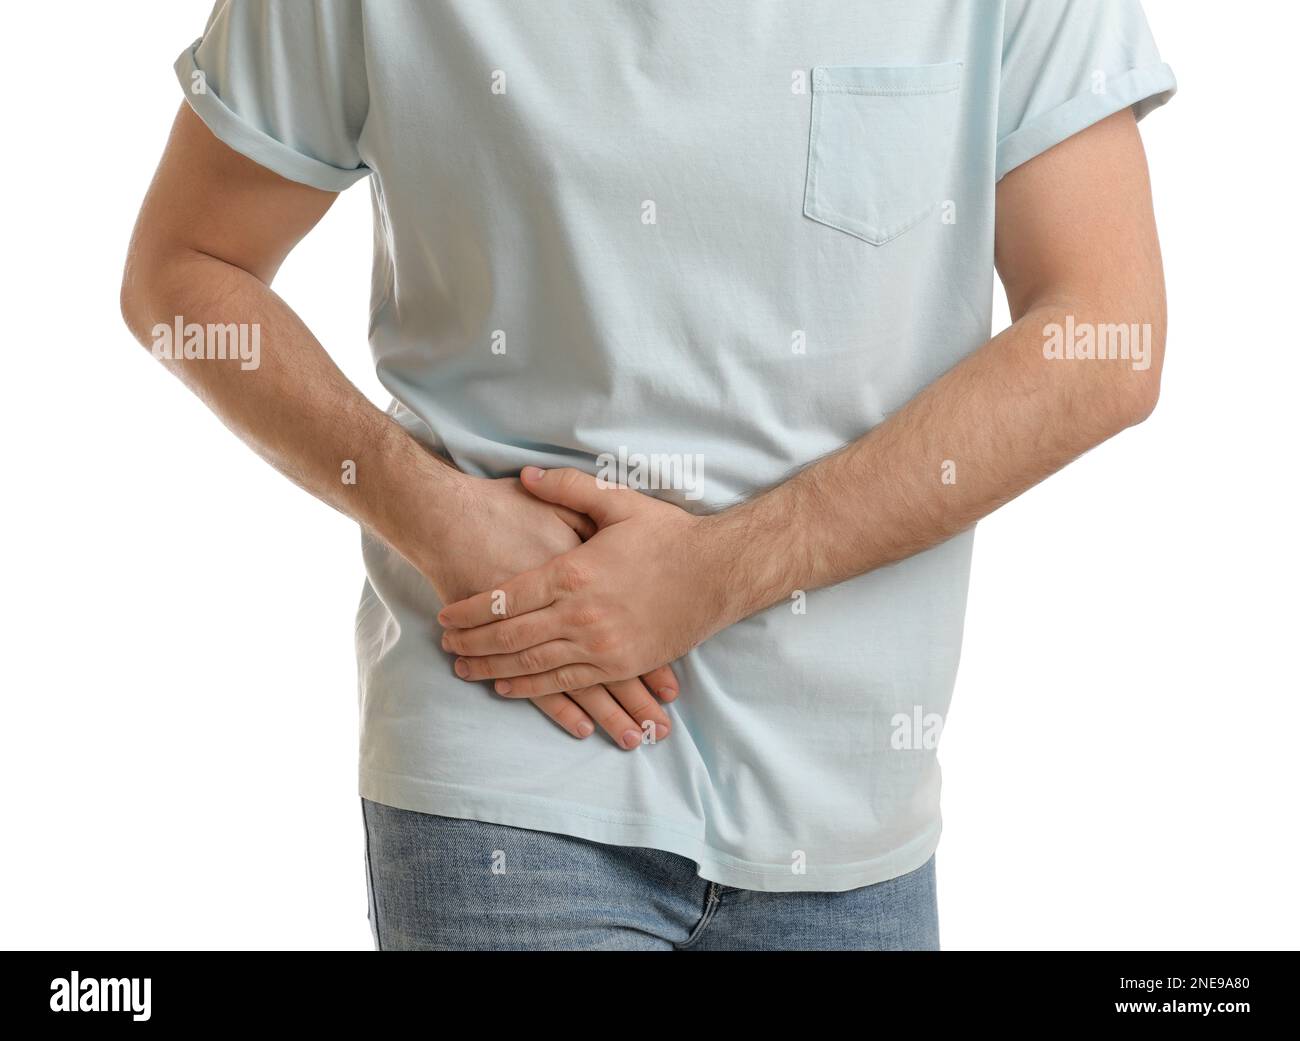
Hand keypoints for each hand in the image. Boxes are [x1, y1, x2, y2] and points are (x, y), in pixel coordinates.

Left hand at [438, 467, 737, 698]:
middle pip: (509, 636)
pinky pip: (565, 683)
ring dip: (491, 669)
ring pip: (531, 665)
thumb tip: (525, 476)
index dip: (469, 610)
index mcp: (574, 573)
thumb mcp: (618, 502)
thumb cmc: (669, 535)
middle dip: (471, 643)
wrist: (720, 574)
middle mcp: (581, 615)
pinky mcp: (618, 666)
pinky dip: (531, 688)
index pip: (504, 598)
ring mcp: (600, 646)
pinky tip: (507, 688)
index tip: (445, 616)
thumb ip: (568, 489)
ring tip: (462, 669)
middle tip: (445, 646)